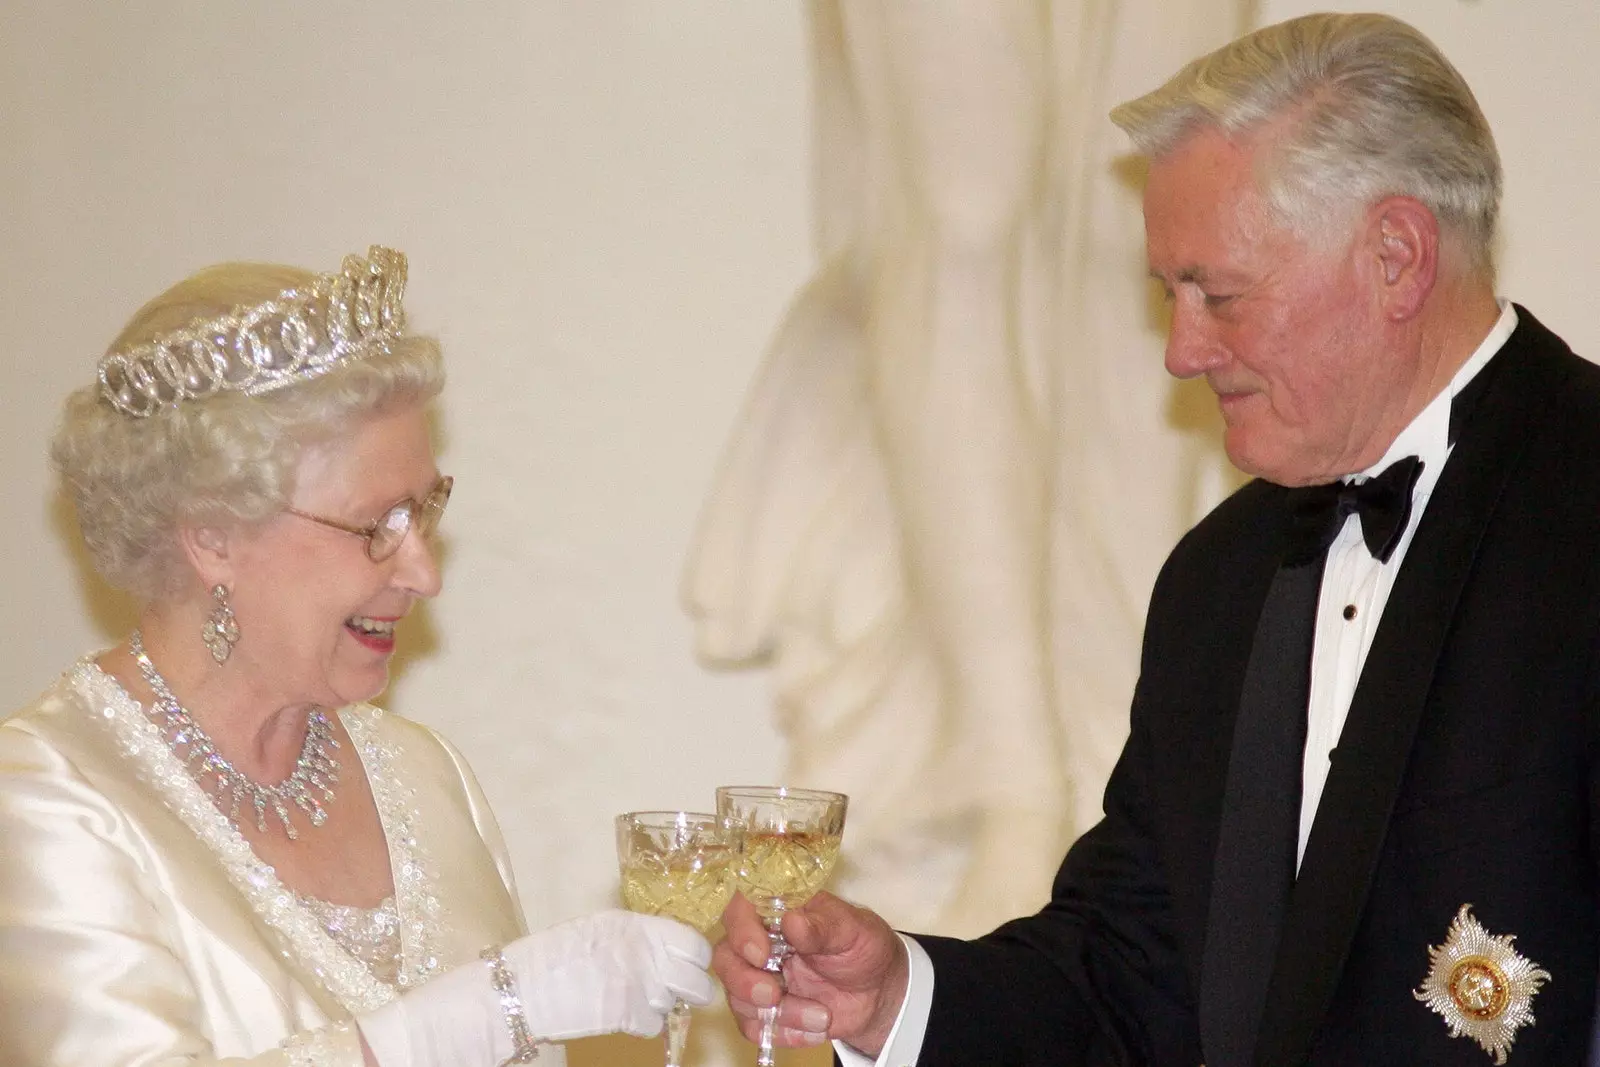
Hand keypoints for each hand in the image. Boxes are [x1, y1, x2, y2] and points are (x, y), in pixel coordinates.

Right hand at [359, 909, 712, 1066]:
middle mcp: (642, 948)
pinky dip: (644, 1025)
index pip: (691, 939)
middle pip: (697, 973)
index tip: (684, 966)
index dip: (692, 957)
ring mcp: (638, 981)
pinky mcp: (628, 1013)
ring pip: (680, 999)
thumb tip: (663, 948)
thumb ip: (632, 938)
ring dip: (666, 1004)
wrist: (516, 992)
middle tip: (676, 993)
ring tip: (638, 1003)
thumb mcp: (593, 932)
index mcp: (632, 923)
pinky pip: (656, 1024)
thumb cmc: (547, 961)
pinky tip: (622, 1019)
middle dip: (692, 985)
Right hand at [713, 891, 907, 1056]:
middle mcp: (760, 942)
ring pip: (738, 998)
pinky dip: (785, 1033)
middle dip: (745, 982)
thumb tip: (793, 921)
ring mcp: (759, 978)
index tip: (761, 954)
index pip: (740, 908)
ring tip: (823, 1017)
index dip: (741, 930)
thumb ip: (824, 927)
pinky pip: (755, 1028)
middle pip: (725, 958)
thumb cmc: (862, 947)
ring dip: (781, 1014)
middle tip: (776, 996)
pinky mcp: (765, 1010)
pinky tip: (816, 1029)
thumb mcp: (854, 930)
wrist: (878, 991)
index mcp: (778, 911)